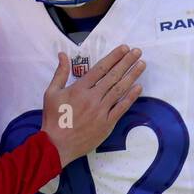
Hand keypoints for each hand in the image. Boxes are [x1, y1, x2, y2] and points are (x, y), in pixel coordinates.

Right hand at [41, 46, 143, 165]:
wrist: (57, 145)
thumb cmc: (53, 119)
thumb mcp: (51, 93)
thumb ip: (60, 73)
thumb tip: (63, 54)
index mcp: (79, 88)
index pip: (101, 68)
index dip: (114, 57)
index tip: (124, 48)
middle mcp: (93, 97)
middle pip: (113, 76)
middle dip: (127, 62)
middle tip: (138, 52)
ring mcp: (101, 111)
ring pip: (120, 90)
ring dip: (132, 76)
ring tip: (141, 65)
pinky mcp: (107, 124)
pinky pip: (121, 108)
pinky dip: (130, 98)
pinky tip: (138, 88)